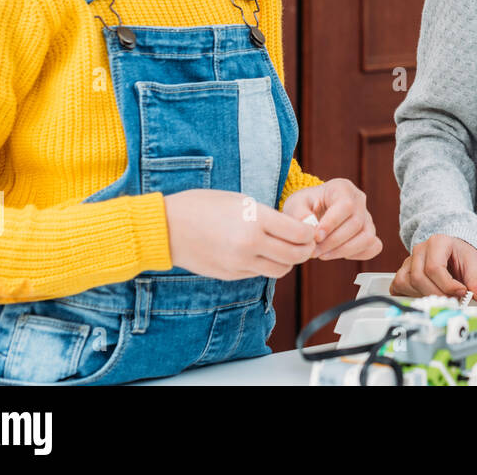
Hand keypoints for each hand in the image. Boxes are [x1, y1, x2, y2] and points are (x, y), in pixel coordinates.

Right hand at [164, 189, 316, 279]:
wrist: (166, 228)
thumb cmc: (202, 206)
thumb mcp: (240, 201)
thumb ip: (268, 216)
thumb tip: (293, 228)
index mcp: (256, 220)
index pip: (300, 234)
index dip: (309, 232)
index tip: (309, 228)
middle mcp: (250, 245)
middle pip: (295, 256)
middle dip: (305, 250)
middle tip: (305, 243)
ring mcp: (240, 263)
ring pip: (279, 270)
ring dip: (287, 261)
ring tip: (284, 249)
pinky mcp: (230, 275)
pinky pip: (259, 274)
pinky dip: (266, 266)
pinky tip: (261, 254)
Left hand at [283, 179, 381, 260]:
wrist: (312, 211)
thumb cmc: (305, 206)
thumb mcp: (295, 204)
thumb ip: (299, 214)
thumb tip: (310, 226)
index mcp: (342, 188)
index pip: (346, 205)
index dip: (332, 224)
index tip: (316, 237)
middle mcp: (359, 200)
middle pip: (356, 224)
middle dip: (333, 242)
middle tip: (313, 251)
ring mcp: (367, 217)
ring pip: (367, 237)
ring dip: (344, 251)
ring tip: (323, 255)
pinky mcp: (370, 233)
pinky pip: (373, 247)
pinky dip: (357, 254)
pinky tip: (337, 253)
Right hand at [388, 234, 476, 300]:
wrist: (454, 252)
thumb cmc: (461, 256)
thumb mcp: (473, 265)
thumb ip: (476, 281)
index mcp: (437, 242)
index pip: (434, 268)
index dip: (447, 285)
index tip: (461, 293)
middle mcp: (420, 250)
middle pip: (419, 277)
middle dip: (437, 294)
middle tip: (453, 301)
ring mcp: (408, 261)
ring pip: (408, 283)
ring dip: (425, 296)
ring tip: (442, 297)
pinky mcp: (402, 272)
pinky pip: (398, 286)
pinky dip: (410, 295)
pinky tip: (426, 296)